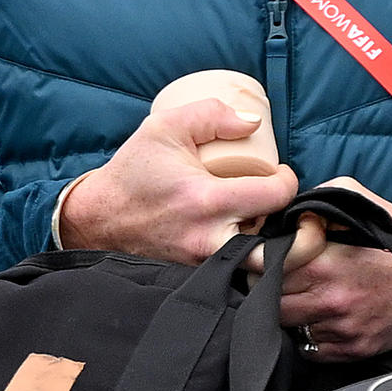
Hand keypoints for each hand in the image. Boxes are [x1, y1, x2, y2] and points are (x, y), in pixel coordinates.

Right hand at [52, 76, 296, 259]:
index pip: (276, 196)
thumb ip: (211, 114)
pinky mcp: (196, 276)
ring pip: (260, 269)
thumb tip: (253, 123)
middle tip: (286, 212)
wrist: (97, 219)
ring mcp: (203, 263)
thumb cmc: (132, 173)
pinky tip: (248, 243)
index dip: (288, 181)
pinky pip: (237, 275)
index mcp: (207, 200)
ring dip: (274, 250)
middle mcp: (209, 238)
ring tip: (270, 228)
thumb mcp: (165, 127)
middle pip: (279, 251)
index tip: (279, 174)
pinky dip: (249, 262)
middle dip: (295, 232)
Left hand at [276, 202, 391, 360]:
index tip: (261, 263)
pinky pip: (312, 351)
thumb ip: (317, 199)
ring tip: (302, 300)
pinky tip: (320, 319)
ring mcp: (342, 329)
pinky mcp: (354, 349)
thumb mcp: (358, 198)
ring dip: (290, 317)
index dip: (258, 267)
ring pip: (289, 329)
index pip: (264, 272)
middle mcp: (329, 300)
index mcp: (323, 264)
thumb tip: (284, 210)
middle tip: (278, 283)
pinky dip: (309, 337)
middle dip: (269, 293)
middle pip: (270, 304)